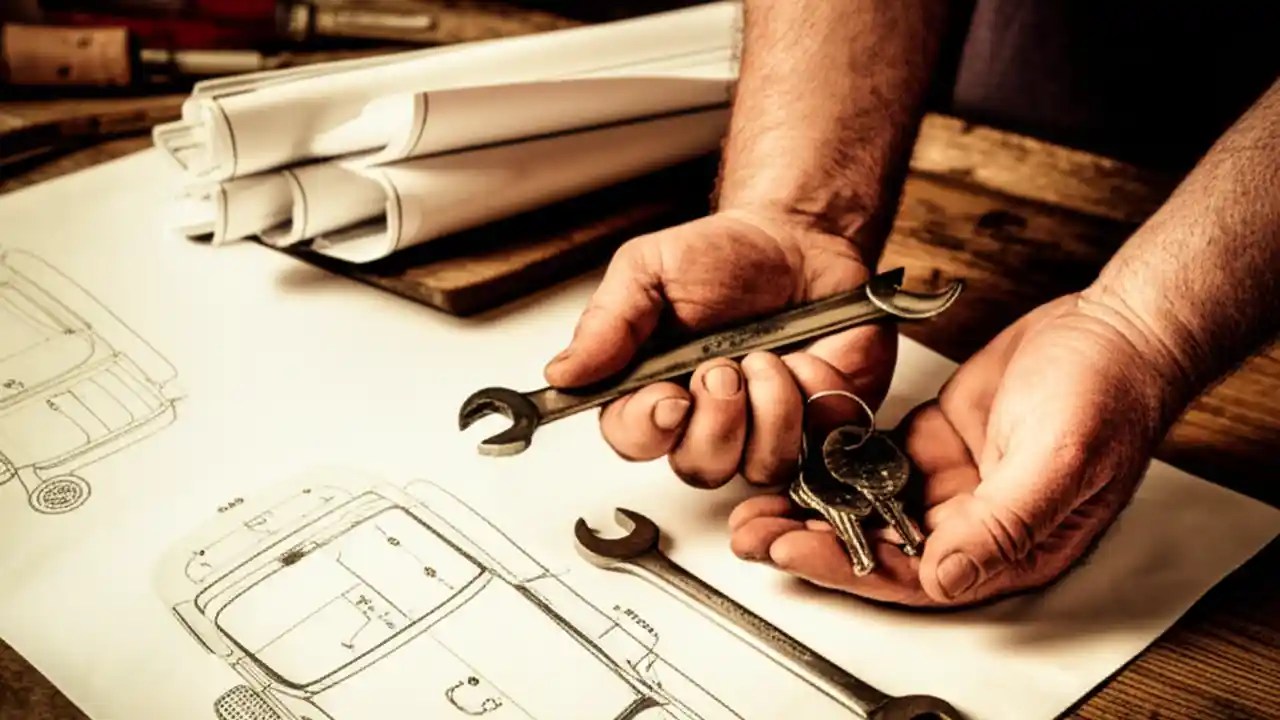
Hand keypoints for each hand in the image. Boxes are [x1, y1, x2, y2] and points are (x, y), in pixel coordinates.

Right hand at [544, 208, 895, 488]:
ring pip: (762, 465)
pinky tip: (809, 358)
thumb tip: (562, 373)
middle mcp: (707, 421)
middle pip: (700, 468)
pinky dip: (818, 395)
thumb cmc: (724, 256)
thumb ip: (607, 323)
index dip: (651, 431)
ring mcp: (766, 428)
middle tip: (726, 365)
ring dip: (770, 408)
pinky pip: (822, 440)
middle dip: (718, 418)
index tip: (669, 397)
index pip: (635, 444)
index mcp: (655, 391)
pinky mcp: (820, 423)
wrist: (799, 236)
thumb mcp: (649, 269)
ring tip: (770, 357)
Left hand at [729, 293, 1184, 605]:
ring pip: (868, 508)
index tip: (795, 547)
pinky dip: (834, 463)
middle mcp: (974, 523)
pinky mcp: (935, 443)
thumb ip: (1003, 523)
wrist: (1113, 328)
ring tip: (757, 505)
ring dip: (815, 508)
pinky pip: (873, 463)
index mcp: (1010, 547)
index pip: (916, 575)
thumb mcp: (1057, 460)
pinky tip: (794, 460)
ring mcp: (951, 483)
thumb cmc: (1107, 394)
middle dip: (813, 542)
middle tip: (752, 533)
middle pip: (879, 548)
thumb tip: (947, 575)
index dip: (850, 566)